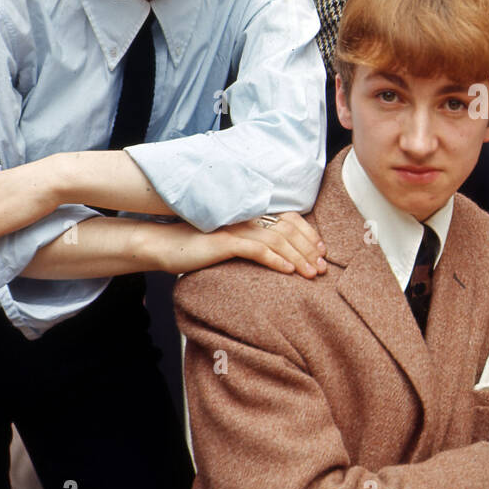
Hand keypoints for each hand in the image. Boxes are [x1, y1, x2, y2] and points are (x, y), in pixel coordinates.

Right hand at [151, 213, 326, 276]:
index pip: (290, 219)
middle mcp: (247, 217)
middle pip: (289, 230)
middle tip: (323, 268)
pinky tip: (289, 272)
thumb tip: (281, 256)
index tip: (322, 252)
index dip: (309, 235)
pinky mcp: (226, 241)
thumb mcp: (232, 242)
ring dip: (298, 258)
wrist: (165, 245)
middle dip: (309, 250)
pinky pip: (257, 250)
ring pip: (278, 240)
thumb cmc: (199, 247)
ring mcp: (237, 228)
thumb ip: (254, 243)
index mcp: (251, 214)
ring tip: (312, 274)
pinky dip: (276, 260)